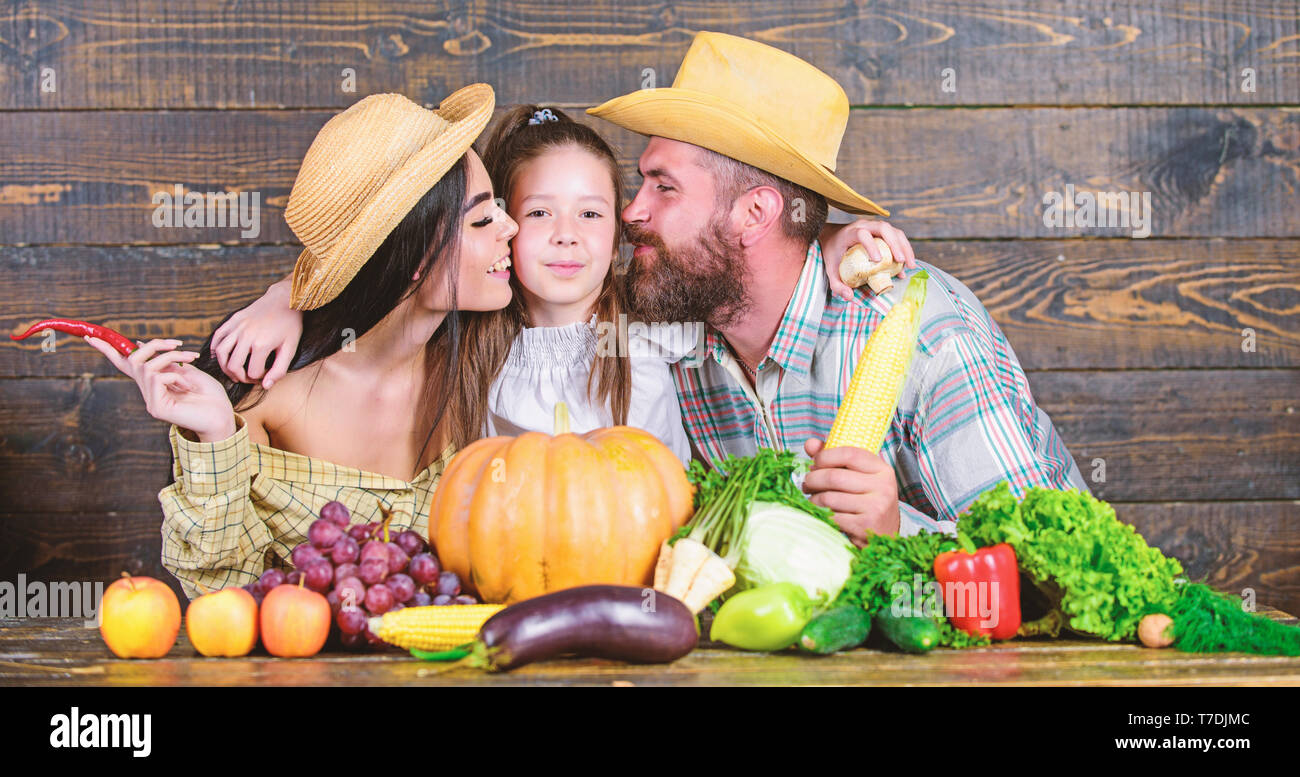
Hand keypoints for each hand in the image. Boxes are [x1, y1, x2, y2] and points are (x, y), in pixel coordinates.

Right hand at [87, 337, 235, 441]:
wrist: (222, 416)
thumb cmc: (208, 395)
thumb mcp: (187, 371)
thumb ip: (166, 360)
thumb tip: (142, 345)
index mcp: (153, 381)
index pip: (124, 365)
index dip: (107, 350)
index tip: (88, 337)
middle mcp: (147, 391)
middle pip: (134, 359)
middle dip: (155, 345)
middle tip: (178, 344)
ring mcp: (150, 401)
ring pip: (147, 366)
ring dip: (172, 357)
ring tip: (191, 360)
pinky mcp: (157, 407)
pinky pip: (158, 378)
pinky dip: (176, 375)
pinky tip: (188, 386)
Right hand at [211, 278, 300, 388]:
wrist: (284, 300)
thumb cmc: (290, 325)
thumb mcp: (290, 348)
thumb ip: (279, 370)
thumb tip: (265, 386)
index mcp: (262, 344)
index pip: (253, 373)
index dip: (259, 379)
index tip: (265, 376)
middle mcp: (246, 336)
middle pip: (233, 366)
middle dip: (239, 377)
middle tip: (247, 378)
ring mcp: (237, 327)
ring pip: (221, 353)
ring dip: (224, 366)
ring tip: (233, 372)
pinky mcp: (233, 320)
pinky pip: (218, 337)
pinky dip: (216, 349)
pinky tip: (222, 356)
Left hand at [801, 438, 900, 544]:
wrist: (884, 533)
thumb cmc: (867, 501)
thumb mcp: (858, 476)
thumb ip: (835, 458)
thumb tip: (810, 444)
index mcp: (882, 469)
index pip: (849, 453)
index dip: (825, 456)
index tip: (814, 462)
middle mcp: (883, 487)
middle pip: (834, 477)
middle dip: (813, 479)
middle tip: (806, 484)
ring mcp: (876, 507)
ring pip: (829, 498)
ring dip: (813, 499)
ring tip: (812, 499)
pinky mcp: (865, 526)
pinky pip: (832, 516)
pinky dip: (821, 514)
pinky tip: (821, 513)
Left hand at [819, 219, 918, 300]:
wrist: (833, 237)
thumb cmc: (833, 253)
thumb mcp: (830, 269)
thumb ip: (837, 284)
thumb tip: (850, 296)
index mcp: (850, 233)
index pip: (862, 234)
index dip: (871, 245)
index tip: (877, 260)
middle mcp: (864, 225)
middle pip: (884, 228)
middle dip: (895, 244)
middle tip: (902, 261)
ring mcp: (875, 226)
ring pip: (894, 231)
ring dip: (904, 246)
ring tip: (910, 264)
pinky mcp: (882, 231)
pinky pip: (896, 235)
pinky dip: (904, 247)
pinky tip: (908, 262)